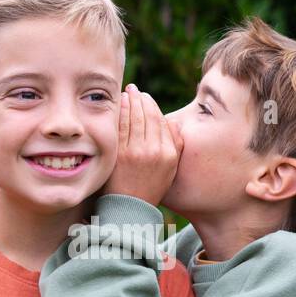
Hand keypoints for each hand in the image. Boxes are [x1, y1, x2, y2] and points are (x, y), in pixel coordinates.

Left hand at [103, 84, 183, 204]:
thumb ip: (176, 144)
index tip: (146, 97)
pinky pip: (121, 126)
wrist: (130, 207)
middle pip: (148, 116)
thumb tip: (173, 122)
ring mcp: (136, 152)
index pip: (161, 121)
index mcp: (168, 153)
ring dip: (130, 101)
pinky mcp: (120, 154)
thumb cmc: (151, 186)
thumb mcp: (171, 168)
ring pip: (134, 118)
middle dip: (140, 99)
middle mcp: (154, 151)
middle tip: (134, 89)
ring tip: (127, 92)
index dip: (152, 106)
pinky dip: (120, 111)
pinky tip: (119, 103)